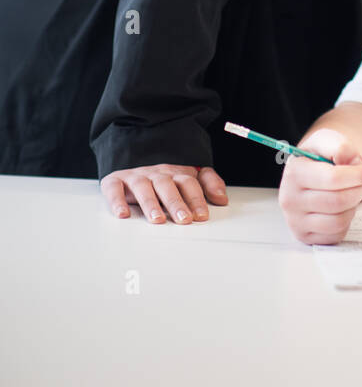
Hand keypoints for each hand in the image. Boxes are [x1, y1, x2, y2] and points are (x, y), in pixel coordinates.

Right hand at [101, 164, 227, 223]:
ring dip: (150, 203)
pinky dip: (117, 200)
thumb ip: (208, 185)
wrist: (132, 167)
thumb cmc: (163, 180)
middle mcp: (156, 174)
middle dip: (176, 202)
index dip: (196, 199)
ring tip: (157, 219)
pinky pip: (114, 188)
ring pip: (143, 186)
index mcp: (175, 174)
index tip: (201, 216)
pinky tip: (122, 214)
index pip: (188, 183)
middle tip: (183, 219)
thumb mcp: (188, 179)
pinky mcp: (115, 181)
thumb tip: (222, 199)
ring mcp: (136, 177)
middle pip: (167, 185)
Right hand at [278, 127, 361, 244]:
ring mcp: (295, 221)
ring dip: (352, 206)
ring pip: (338, 220)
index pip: (332, 178)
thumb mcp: (327, 140)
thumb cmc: (319, 157)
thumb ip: (338, 145)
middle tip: (361, 183)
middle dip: (358, 190)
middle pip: (338, 201)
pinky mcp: (305, 236)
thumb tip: (346, 159)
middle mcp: (289, 199)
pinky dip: (346, 221)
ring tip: (349, 194)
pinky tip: (340, 208)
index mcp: (294, 172)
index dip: (358, 175)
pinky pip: (336, 234)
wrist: (310, 174)